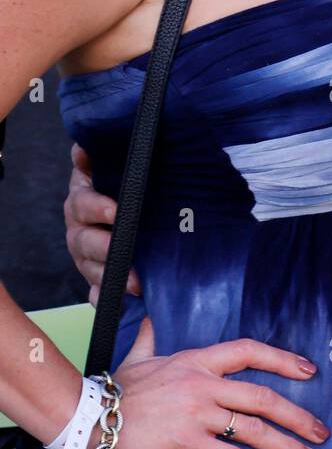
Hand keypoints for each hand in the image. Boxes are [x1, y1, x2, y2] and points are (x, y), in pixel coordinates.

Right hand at [65, 142, 137, 303]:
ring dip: (110, 277)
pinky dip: (105, 298)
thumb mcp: (112, 166)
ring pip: (92, 269)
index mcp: (82, 201)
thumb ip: (98, 156)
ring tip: (134, 283)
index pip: (83, 204)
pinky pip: (97, 294)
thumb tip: (83, 146)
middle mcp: (79, 230)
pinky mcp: (98, 279)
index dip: (97, 207)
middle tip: (124, 251)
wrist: (129, 210)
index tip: (116, 211)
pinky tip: (119, 301)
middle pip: (84, 241)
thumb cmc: (122, 185)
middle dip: (105, 248)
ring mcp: (87, 258)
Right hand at [109, 315, 328, 448]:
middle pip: (262, 396)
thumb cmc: (116, 391)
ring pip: (254, 428)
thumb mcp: (138, 357)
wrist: (91, 420)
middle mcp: (203, 384)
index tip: (309, 370)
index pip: (249, 351)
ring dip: (288, 445)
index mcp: (197, 360)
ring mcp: (198, 414)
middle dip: (298, 415)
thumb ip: (151, 337)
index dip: (282, 359)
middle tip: (321, 431)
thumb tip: (152, 315)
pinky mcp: (188, 443)